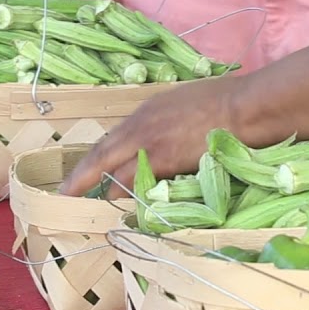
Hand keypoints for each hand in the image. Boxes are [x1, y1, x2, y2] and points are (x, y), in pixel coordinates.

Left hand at [59, 75, 240, 198]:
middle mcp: (140, 126)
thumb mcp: (186, 103)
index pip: (111, 138)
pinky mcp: (163, 161)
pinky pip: (138, 184)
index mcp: (146, 110)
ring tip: (96, 208)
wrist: (243, 107)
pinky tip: (126, 209)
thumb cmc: (226, 100)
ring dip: (109, 192)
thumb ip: (168, 121)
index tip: (84, 170)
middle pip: (101, 156)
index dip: (95, 157)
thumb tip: (166, 137)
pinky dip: (131, 197)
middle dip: (81, 178)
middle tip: (65, 194)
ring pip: (116, 174)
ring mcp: (149, 144)